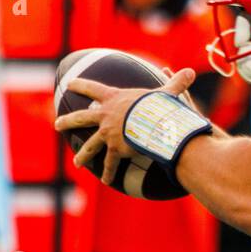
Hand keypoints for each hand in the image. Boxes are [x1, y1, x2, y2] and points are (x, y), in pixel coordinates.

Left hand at [54, 68, 197, 185]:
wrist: (151, 123)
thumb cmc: (157, 104)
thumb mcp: (166, 92)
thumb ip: (176, 83)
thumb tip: (192, 71)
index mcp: (113, 99)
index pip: (92, 89)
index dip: (81, 85)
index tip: (70, 84)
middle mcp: (105, 117)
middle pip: (81, 118)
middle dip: (68, 121)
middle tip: (58, 124)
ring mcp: (108, 134)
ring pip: (90, 145)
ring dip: (83, 154)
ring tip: (77, 162)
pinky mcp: (115, 149)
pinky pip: (109, 163)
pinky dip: (107, 172)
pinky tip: (104, 180)